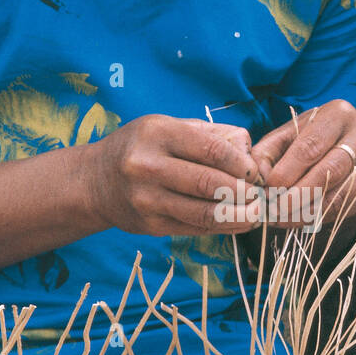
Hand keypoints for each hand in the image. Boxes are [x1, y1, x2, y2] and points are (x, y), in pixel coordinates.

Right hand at [83, 115, 265, 235]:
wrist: (96, 181)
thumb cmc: (141, 148)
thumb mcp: (167, 126)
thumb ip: (208, 134)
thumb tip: (249, 149)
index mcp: (158, 134)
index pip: (211, 150)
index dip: (241, 164)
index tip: (255, 172)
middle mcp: (149, 167)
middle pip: (210, 184)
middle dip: (243, 192)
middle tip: (259, 194)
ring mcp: (148, 199)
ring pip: (204, 213)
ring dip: (238, 216)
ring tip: (256, 213)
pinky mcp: (151, 225)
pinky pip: (195, 228)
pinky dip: (222, 227)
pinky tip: (238, 223)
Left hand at [250, 99, 355, 228]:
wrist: (341, 143)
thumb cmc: (308, 138)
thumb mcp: (285, 137)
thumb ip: (266, 154)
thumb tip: (261, 182)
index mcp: (338, 114)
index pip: (311, 146)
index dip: (288, 171)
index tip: (269, 190)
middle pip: (329, 171)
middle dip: (298, 195)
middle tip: (274, 211)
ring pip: (340, 194)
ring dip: (307, 212)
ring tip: (282, 220)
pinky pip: (348, 208)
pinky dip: (321, 218)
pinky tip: (300, 221)